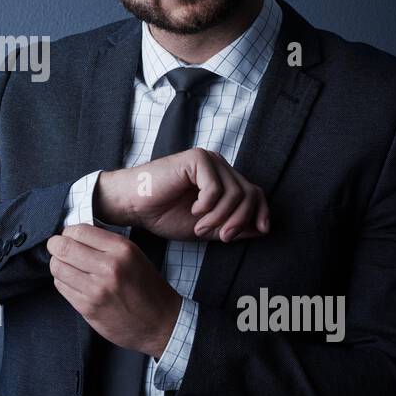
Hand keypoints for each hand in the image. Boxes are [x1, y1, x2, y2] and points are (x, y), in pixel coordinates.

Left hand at [46, 224, 181, 357]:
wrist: (161, 323)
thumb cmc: (146, 287)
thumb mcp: (134, 255)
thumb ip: (105, 243)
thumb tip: (72, 233)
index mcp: (122, 249)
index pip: (79, 230)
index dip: (68, 232)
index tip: (69, 237)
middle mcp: (109, 267)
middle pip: (63, 247)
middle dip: (56, 246)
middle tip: (59, 249)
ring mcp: (97, 289)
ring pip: (57, 267)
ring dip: (58, 265)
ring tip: (68, 267)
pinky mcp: (88, 308)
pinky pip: (61, 287)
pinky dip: (63, 282)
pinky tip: (74, 283)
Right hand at [95, 147, 269, 242]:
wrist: (133, 205)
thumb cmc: (164, 215)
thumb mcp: (205, 227)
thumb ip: (231, 227)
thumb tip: (261, 230)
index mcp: (222, 180)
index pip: (254, 193)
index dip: (262, 212)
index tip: (262, 231)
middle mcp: (218, 167)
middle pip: (249, 193)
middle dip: (239, 220)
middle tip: (223, 237)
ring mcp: (208, 160)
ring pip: (235, 193)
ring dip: (219, 217)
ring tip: (200, 228)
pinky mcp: (196, 158)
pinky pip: (215, 187)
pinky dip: (207, 205)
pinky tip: (193, 210)